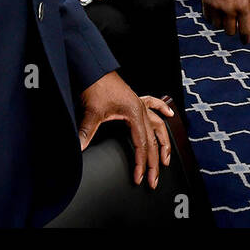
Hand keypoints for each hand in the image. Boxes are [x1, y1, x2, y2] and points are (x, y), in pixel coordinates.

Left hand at [78, 71, 163, 187]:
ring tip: (166, 158)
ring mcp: (139, 104)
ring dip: (163, 142)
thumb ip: (86, 132)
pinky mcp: (135, 99)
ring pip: (158, 125)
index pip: (142, 144)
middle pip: (152, 140)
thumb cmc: (96, 86)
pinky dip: (162, 109)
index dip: (142, 163)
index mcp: (134, 113)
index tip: (140, 177)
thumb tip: (80, 147)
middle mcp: (141, 109)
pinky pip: (154, 104)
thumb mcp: (92, 112)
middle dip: (154, 162)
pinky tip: (169, 113)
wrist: (93, 69)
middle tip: (153, 180)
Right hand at [202, 0, 249, 42]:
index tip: (245, 41)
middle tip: (235, 23)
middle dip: (233, 29)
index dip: (245, 38)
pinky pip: (209, 19)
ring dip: (222, 23)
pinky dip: (213, 17)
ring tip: (225, 15)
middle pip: (230, 31)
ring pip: (218, 26)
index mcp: (242, 7)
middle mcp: (229, 9)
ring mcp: (216, 7)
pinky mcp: (206, 4)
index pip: (245, 30)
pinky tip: (217, 11)